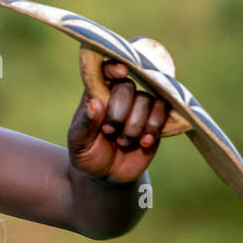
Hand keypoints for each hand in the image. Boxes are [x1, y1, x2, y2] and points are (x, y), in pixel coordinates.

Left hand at [68, 60, 170, 184]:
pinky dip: (154, 128)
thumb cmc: (88, 155)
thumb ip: (85, 125)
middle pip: (128, 87)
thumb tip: (95, 104)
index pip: (105, 71)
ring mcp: (139, 107)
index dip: (114, 67)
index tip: (121, 72)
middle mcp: (119, 96)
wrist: (107, 175)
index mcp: (97, 94)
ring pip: (147, 100)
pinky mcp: (156, 121)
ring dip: (136, 124)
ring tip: (123, 141)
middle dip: (120, 112)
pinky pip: (164, 112)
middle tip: (109, 131)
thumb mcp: (78, 144)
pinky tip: (144, 143)